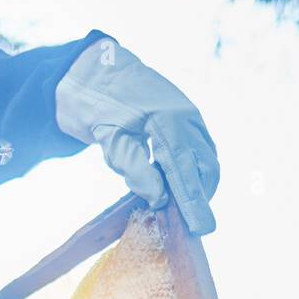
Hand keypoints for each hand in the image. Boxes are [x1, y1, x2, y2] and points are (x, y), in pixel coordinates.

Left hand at [56, 37, 219, 234]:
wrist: (91, 69)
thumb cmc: (96, 104)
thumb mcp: (109, 138)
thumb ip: (135, 168)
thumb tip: (160, 198)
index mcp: (168, 121)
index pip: (186, 172)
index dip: (194, 203)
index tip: (201, 229)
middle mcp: (185, 117)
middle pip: (206, 165)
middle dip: (201, 196)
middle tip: (190, 223)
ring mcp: (187, 114)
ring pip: (204, 157)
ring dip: (196, 182)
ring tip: (180, 205)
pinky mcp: (182, 115)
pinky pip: (196, 147)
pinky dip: (190, 167)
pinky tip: (171, 181)